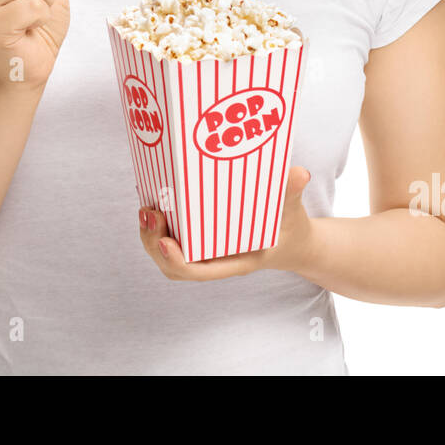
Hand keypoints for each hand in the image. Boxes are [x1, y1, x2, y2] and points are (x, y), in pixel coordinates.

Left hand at [138, 166, 314, 279]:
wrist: (294, 242)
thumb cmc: (291, 229)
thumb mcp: (293, 212)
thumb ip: (291, 194)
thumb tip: (298, 174)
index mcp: (235, 260)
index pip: (199, 271)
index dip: (177, 260)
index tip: (165, 240)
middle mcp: (215, 260)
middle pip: (174, 265)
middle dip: (155, 243)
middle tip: (149, 212)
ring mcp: (206, 251)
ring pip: (168, 255)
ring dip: (151, 236)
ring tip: (146, 210)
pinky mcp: (200, 238)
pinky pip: (173, 239)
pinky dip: (160, 226)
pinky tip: (155, 202)